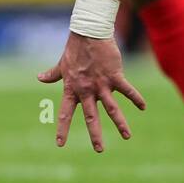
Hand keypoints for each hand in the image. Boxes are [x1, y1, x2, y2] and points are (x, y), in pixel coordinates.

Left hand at [38, 33, 144, 151]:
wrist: (88, 33)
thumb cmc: (75, 49)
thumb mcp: (62, 64)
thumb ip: (52, 75)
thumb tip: (39, 78)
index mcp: (72, 89)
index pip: (66, 113)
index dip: (63, 129)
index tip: (60, 144)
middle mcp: (86, 90)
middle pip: (91, 116)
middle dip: (95, 134)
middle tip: (99, 149)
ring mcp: (101, 84)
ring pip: (111, 108)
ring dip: (119, 123)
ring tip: (127, 137)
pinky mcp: (114, 76)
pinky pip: (126, 90)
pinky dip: (135, 98)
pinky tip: (143, 107)